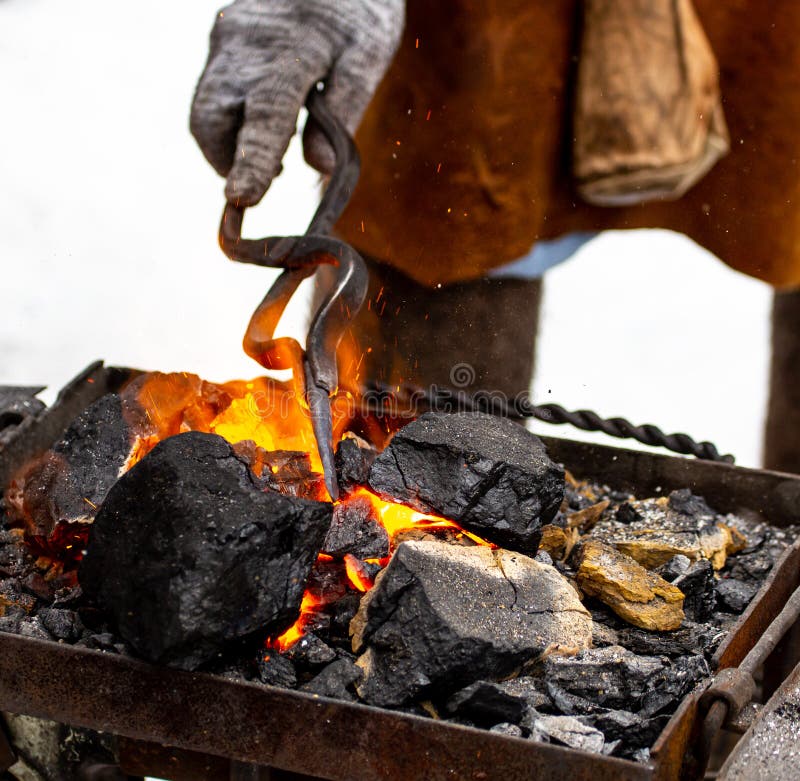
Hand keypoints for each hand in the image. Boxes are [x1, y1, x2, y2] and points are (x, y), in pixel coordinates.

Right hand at [191, 0, 404, 206]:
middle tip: (266, 178)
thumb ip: (343, 110)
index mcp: (289, 55)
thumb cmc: (358, 8)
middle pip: (211, 121)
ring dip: (226, 145)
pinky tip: (262, 121)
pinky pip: (213, 91)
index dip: (251, 162)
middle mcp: (245, 48)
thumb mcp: (368, 56)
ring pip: (204, 110)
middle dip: (228, 162)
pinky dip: (229, 120)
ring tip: (271, 152)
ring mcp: (226, 41)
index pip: (264, 118)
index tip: (240, 199)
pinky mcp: (222, 36)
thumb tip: (317, 167)